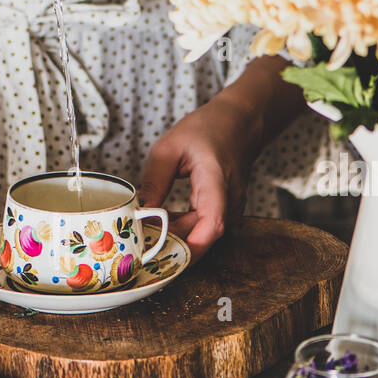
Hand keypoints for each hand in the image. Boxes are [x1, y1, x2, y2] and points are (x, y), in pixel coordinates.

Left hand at [138, 92, 261, 262]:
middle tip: (138, 241)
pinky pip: (204, 227)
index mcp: (216, 179)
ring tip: (146, 226)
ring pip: (202, 234)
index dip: (190, 246)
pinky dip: (183, 228)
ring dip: (175, 236)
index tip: (163, 255)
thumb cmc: (208, 129)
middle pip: (202, 235)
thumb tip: (138, 214)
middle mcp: (229, 200)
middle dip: (170, 244)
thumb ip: (154, 183)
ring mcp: (231, 208)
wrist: (240, 122)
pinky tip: (162, 220)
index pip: (212, 222)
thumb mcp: (170, 148)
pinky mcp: (226, 211)